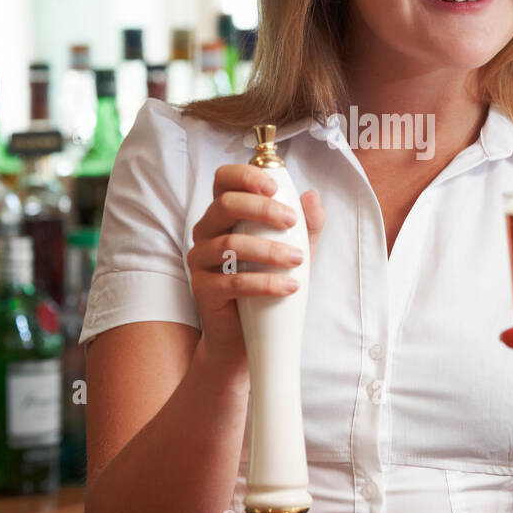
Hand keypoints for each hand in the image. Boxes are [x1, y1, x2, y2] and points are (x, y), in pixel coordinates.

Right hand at [187, 164, 326, 371]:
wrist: (246, 337)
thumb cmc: (269, 284)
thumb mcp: (295, 250)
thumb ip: (307, 225)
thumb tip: (312, 196)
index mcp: (225, 214)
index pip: (223, 180)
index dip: (245, 175)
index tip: (274, 187)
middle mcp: (206, 232)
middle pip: (224, 205)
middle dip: (261, 209)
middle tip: (291, 221)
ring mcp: (200, 260)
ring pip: (229, 245)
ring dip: (268, 250)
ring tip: (297, 260)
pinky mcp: (202, 290)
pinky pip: (233, 282)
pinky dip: (265, 283)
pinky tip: (289, 287)